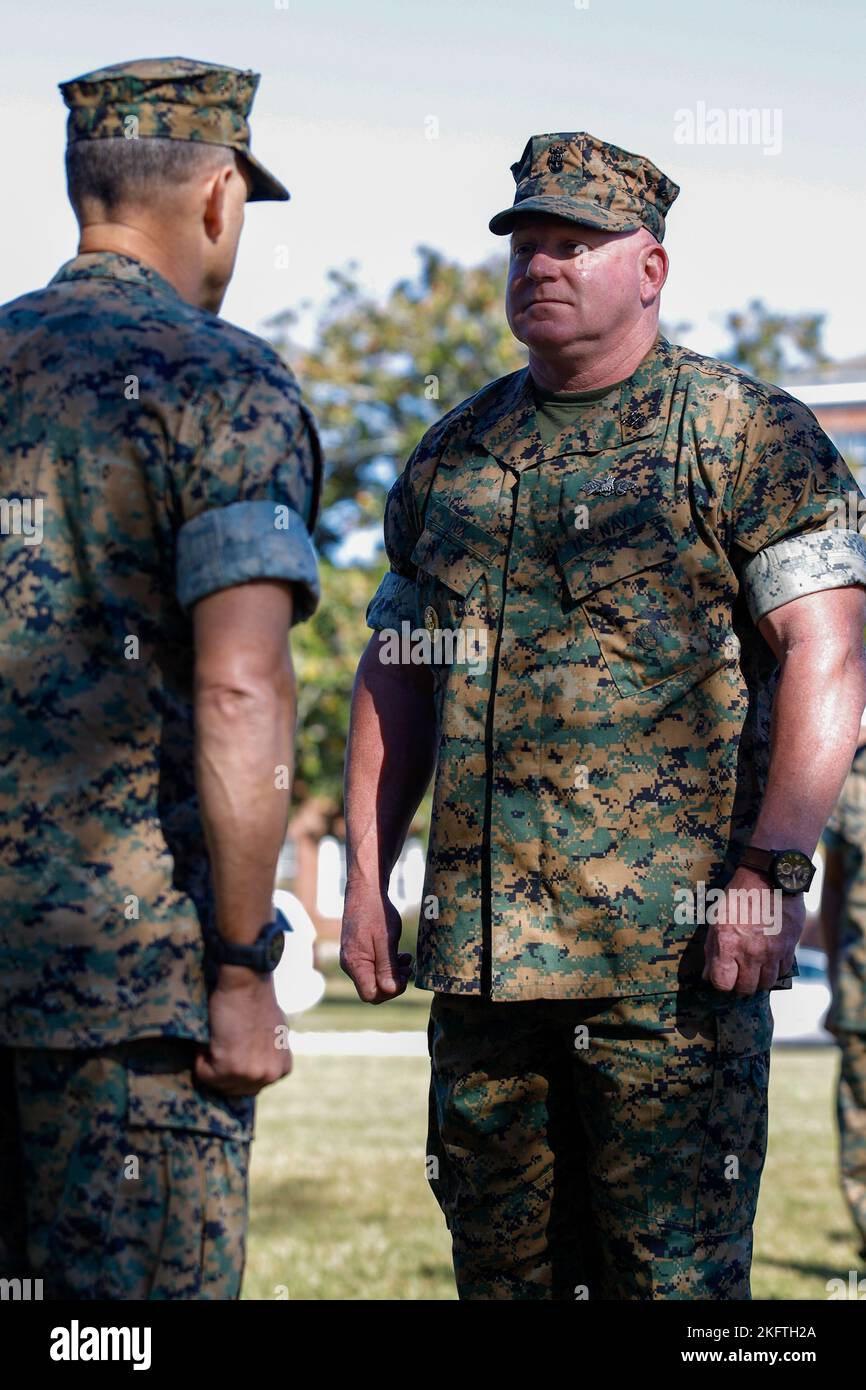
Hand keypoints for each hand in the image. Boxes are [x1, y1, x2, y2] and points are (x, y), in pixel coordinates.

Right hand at [195, 967, 292, 1096]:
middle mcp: (270, 1076)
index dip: (237, 1067)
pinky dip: (200, 1056)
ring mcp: (252, 1074)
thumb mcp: (275, 1035)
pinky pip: (203, 1074)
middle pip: (234, 1090)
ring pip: (217, 1084)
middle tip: (226, 1041)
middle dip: (223, 1068)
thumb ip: (268, 1056)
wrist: (247, 983)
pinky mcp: (231, 1068)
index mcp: (282, 1069)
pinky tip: (215, 1035)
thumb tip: (254, 1070)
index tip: (238, 1044)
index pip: (251, 1086)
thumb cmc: (258, 1001)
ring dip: (211, 1062)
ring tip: (222, 1036)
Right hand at [340, 878, 412, 1002]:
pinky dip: (386, 966)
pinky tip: (398, 955)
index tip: (404, 976)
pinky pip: (372, 969)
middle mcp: (350, 965)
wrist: (365, 891)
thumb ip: (387, 966)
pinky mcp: (358, 952)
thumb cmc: (377, 913)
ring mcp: (352, 959)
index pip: (371, 995)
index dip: (390, 991)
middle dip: (393, 983)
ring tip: (406, 959)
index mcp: (355, 963)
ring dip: (392, 974)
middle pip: (372, 990)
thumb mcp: (386, 939)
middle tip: (408, 967)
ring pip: (373, 979)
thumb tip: (391, 990)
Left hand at [702, 867, 803, 994]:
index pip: (722, 983)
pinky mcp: (789, 947)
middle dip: (740, 985)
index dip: (721, 983)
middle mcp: (750, 952)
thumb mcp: (716, 918)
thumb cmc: (738, 895)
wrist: (770, 877)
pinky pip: (783, 971)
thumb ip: (712, 949)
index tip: (723, 976)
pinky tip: (770, 959)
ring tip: (755, 968)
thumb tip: (707, 974)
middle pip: (745, 988)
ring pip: (766, 984)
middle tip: (739, 974)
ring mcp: (772, 952)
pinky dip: (776, 969)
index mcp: (728, 944)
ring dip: (759, 979)